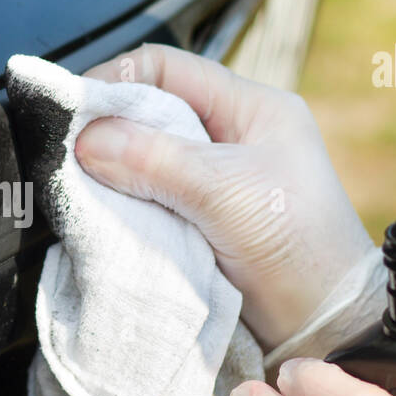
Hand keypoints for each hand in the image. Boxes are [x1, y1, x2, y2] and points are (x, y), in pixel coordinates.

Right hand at [76, 44, 371, 349]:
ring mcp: (214, 179)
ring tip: (85, 186)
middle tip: (71, 153)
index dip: (115, 80)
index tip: (75, 111)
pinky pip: (147, 197)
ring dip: (115, 172)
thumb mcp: (226, 192)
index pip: (166, 68)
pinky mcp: (198, 219)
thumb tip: (87, 138)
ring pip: (144, 156)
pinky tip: (108, 213)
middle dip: (109, 128)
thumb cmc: (302, 248)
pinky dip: (125, 204)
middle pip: (150, 111)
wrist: (324, 327)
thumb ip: (154, 160)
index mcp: (252, 108)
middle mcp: (231, 136)